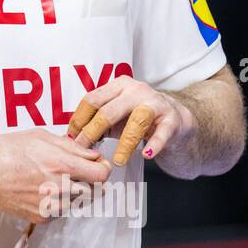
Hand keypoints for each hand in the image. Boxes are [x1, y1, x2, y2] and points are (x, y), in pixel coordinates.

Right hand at [0, 129, 111, 223]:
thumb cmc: (4, 151)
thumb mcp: (38, 136)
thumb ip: (69, 146)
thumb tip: (91, 154)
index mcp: (61, 164)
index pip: (102, 174)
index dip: (102, 168)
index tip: (96, 165)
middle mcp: (59, 187)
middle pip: (96, 191)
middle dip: (91, 181)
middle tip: (78, 172)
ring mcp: (51, 206)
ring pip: (79, 202)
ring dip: (75, 192)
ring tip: (56, 181)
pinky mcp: (42, 217)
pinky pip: (62, 211)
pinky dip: (59, 203)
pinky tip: (42, 191)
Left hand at [68, 75, 195, 163]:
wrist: (176, 119)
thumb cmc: (139, 117)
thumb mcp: (116, 115)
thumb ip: (97, 122)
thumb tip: (74, 138)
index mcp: (118, 86)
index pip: (92, 100)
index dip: (79, 119)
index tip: (71, 137)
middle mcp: (136, 90)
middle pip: (109, 111)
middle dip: (93, 131)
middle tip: (85, 150)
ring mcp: (155, 104)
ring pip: (136, 121)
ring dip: (124, 143)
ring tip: (117, 161)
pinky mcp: (172, 119)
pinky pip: (162, 133)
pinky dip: (154, 144)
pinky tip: (146, 154)